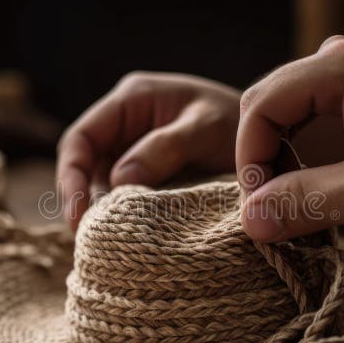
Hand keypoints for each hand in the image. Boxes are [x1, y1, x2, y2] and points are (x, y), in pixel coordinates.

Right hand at [57, 71, 239, 229]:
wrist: (272, 136)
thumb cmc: (239, 122)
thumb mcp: (207, 129)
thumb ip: (166, 148)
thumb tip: (121, 181)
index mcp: (132, 99)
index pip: (81, 138)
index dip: (72, 176)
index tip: (79, 215)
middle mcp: (125, 122)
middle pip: (84, 163)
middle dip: (81, 199)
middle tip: (88, 239)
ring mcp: (134, 149)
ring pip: (102, 183)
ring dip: (102, 211)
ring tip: (107, 243)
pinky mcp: (148, 173)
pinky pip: (124, 195)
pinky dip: (123, 215)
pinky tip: (127, 237)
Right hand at [236, 36, 343, 241]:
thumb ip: (309, 202)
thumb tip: (250, 219)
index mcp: (341, 70)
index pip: (260, 108)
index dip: (250, 161)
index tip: (261, 208)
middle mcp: (338, 58)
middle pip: (264, 105)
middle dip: (259, 159)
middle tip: (270, 209)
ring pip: (282, 111)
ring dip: (276, 157)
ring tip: (288, 201)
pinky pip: (306, 115)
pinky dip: (297, 150)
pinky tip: (308, 183)